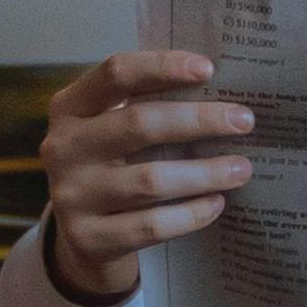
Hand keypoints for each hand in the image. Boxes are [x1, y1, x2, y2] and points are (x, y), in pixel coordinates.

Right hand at [38, 43, 252, 305]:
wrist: (81, 239)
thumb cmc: (112, 168)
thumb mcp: (114, 130)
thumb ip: (150, 107)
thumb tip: (223, 94)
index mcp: (69, 107)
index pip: (116, 74)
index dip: (163, 67)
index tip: (209, 69)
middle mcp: (62, 148)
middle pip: (138, 124)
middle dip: (199, 120)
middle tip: (244, 121)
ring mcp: (71, 195)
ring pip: (150, 180)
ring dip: (205, 172)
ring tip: (241, 168)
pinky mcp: (88, 239)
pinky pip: (152, 225)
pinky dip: (191, 214)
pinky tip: (217, 203)